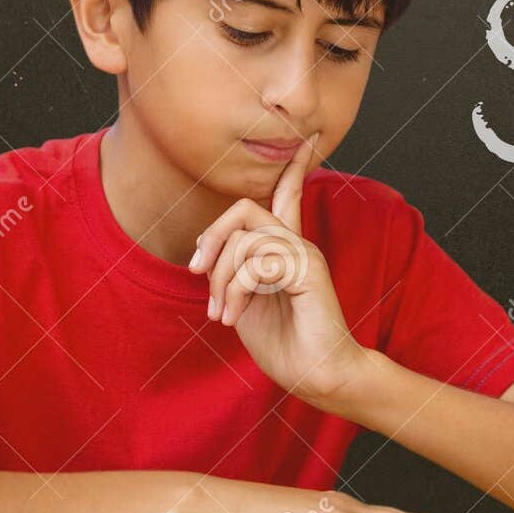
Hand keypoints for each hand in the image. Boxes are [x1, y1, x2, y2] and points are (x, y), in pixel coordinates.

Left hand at [188, 134, 374, 411]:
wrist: (317, 374)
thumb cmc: (284, 342)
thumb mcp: (244, 302)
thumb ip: (230, 272)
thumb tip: (206, 256)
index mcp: (285, 249)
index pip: (288, 194)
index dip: (293, 166)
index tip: (308, 137)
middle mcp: (297, 244)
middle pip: (243, 209)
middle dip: (210, 239)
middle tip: (196, 273)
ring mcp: (304, 254)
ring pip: (244, 239)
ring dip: (220, 279)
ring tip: (221, 313)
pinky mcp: (307, 270)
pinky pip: (257, 262)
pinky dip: (235, 290)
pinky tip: (235, 316)